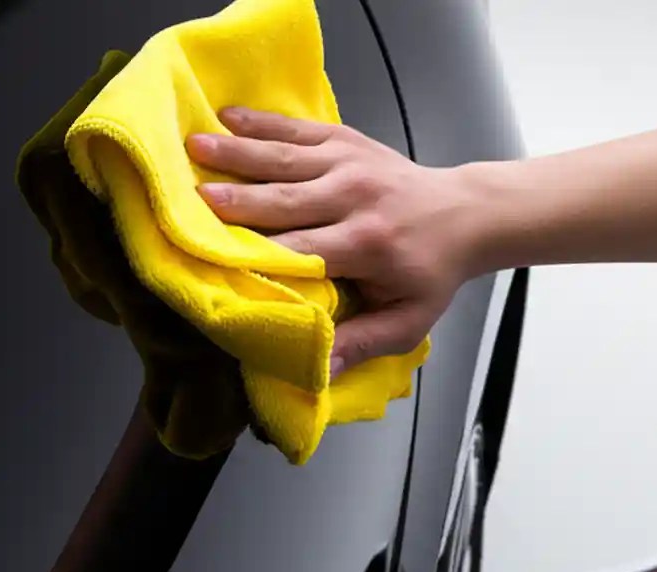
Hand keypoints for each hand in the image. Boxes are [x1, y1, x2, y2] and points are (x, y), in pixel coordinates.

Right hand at [186, 107, 486, 375]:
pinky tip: (227, 114)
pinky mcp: (345, 140)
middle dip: (237, 198)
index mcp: (366, 243)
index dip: (257, 251)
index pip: (301, 249)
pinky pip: (298, 128)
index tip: (214, 252)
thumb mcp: (407, 321)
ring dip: (237, 152)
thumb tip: (317, 373)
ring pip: (284, 157)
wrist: (466, 214)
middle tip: (191, 195)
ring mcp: (349, 162)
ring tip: (194, 144)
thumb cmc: (429, 274)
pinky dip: (262, 121)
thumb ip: (361, 343)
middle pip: (284, 198)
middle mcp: (354, 197)